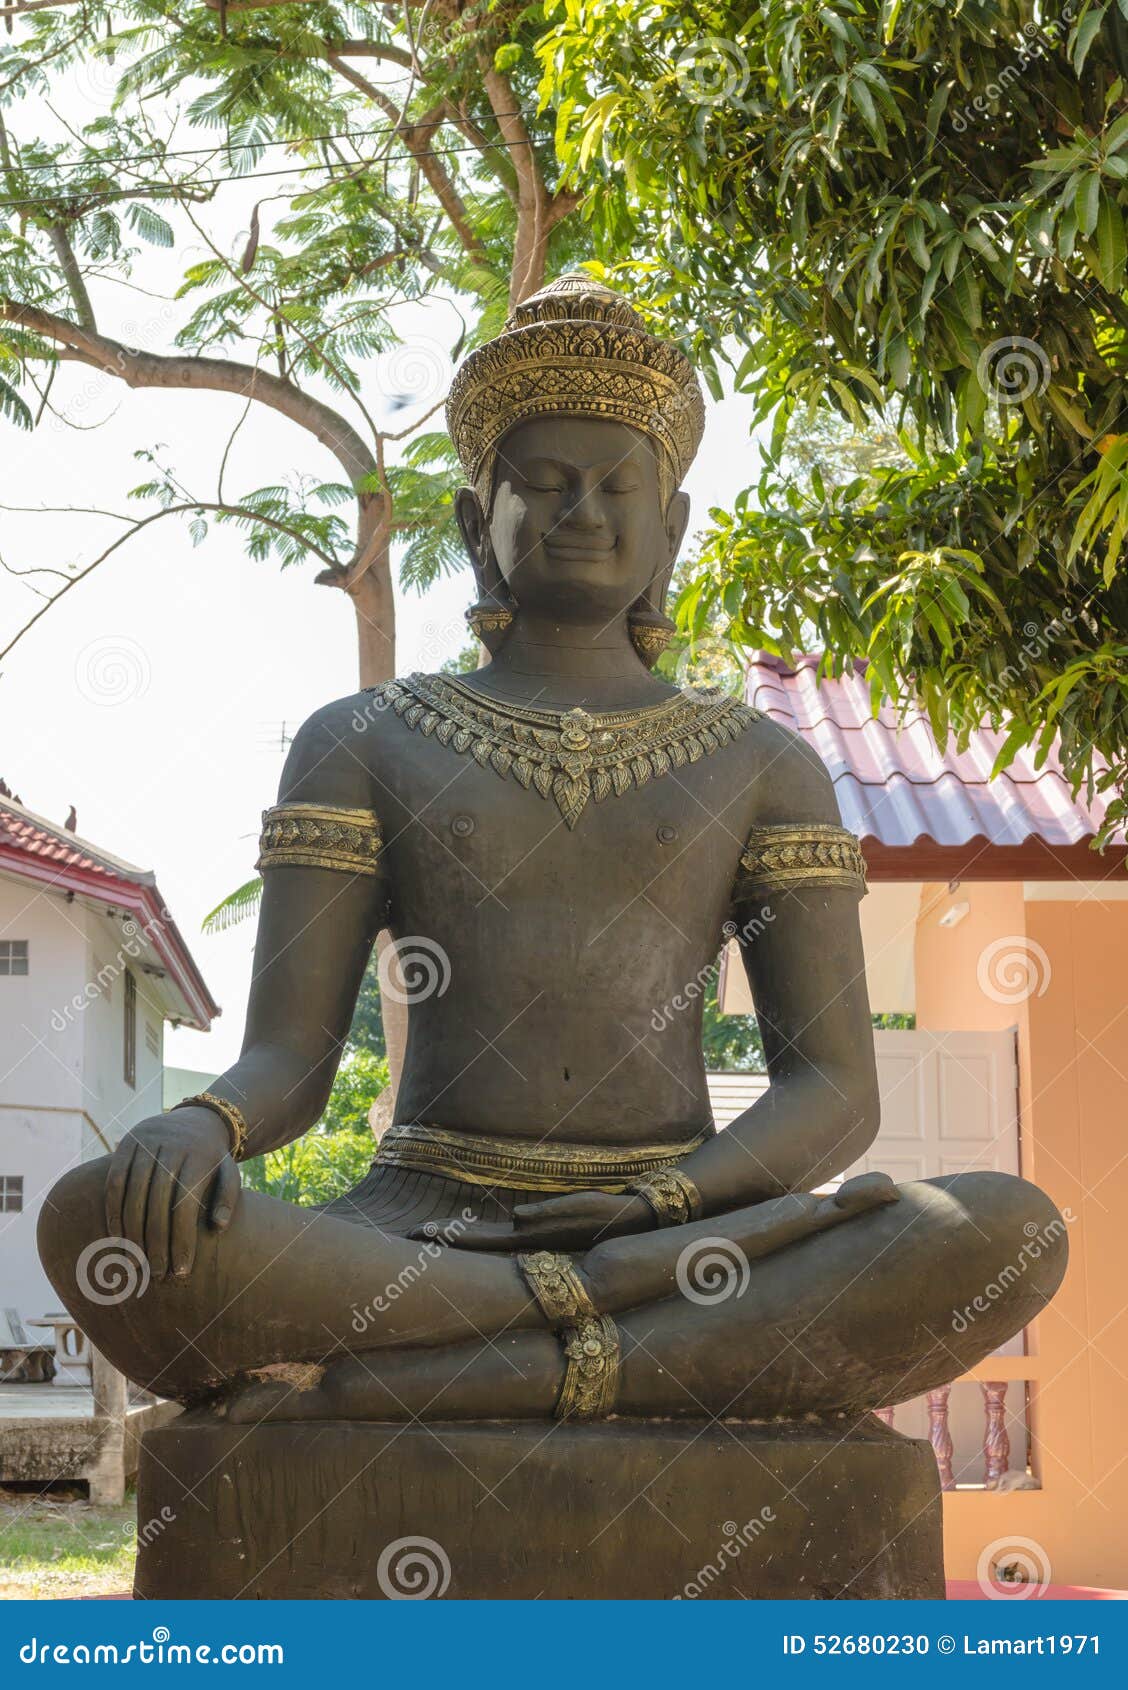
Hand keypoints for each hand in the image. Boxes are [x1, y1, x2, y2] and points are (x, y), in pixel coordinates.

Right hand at [103, 1107, 240, 1281]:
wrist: (197, 1119)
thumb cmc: (214, 1159)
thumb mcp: (230, 1173)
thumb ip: (228, 1198)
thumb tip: (218, 1226)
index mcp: (199, 1156)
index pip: (185, 1204)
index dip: (181, 1239)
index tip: (181, 1270)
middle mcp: (171, 1147)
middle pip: (158, 1203)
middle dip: (156, 1243)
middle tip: (158, 1274)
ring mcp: (146, 1144)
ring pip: (133, 1195)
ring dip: (132, 1233)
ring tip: (136, 1263)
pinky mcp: (126, 1144)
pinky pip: (114, 1182)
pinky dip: (113, 1212)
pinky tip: (118, 1238)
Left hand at [415, 1190, 654, 1252]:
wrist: (633, 1223)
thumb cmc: (609, 1213)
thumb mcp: (583, 1209)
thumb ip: (550, 1214)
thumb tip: (516, 1218)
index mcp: (532, 1237)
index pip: (482, 1240)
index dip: (451, 1238)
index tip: (420, 1234)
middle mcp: (526, 1241)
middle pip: (476, 1243)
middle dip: (444, 1241)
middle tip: (407, 1235)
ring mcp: (532, 1238)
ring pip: (486, 1242)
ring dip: (458, 1240)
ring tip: (428, 1236)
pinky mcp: (540, 1232)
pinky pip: (501, 1236)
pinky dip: (479, 1236)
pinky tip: (467, 1236)